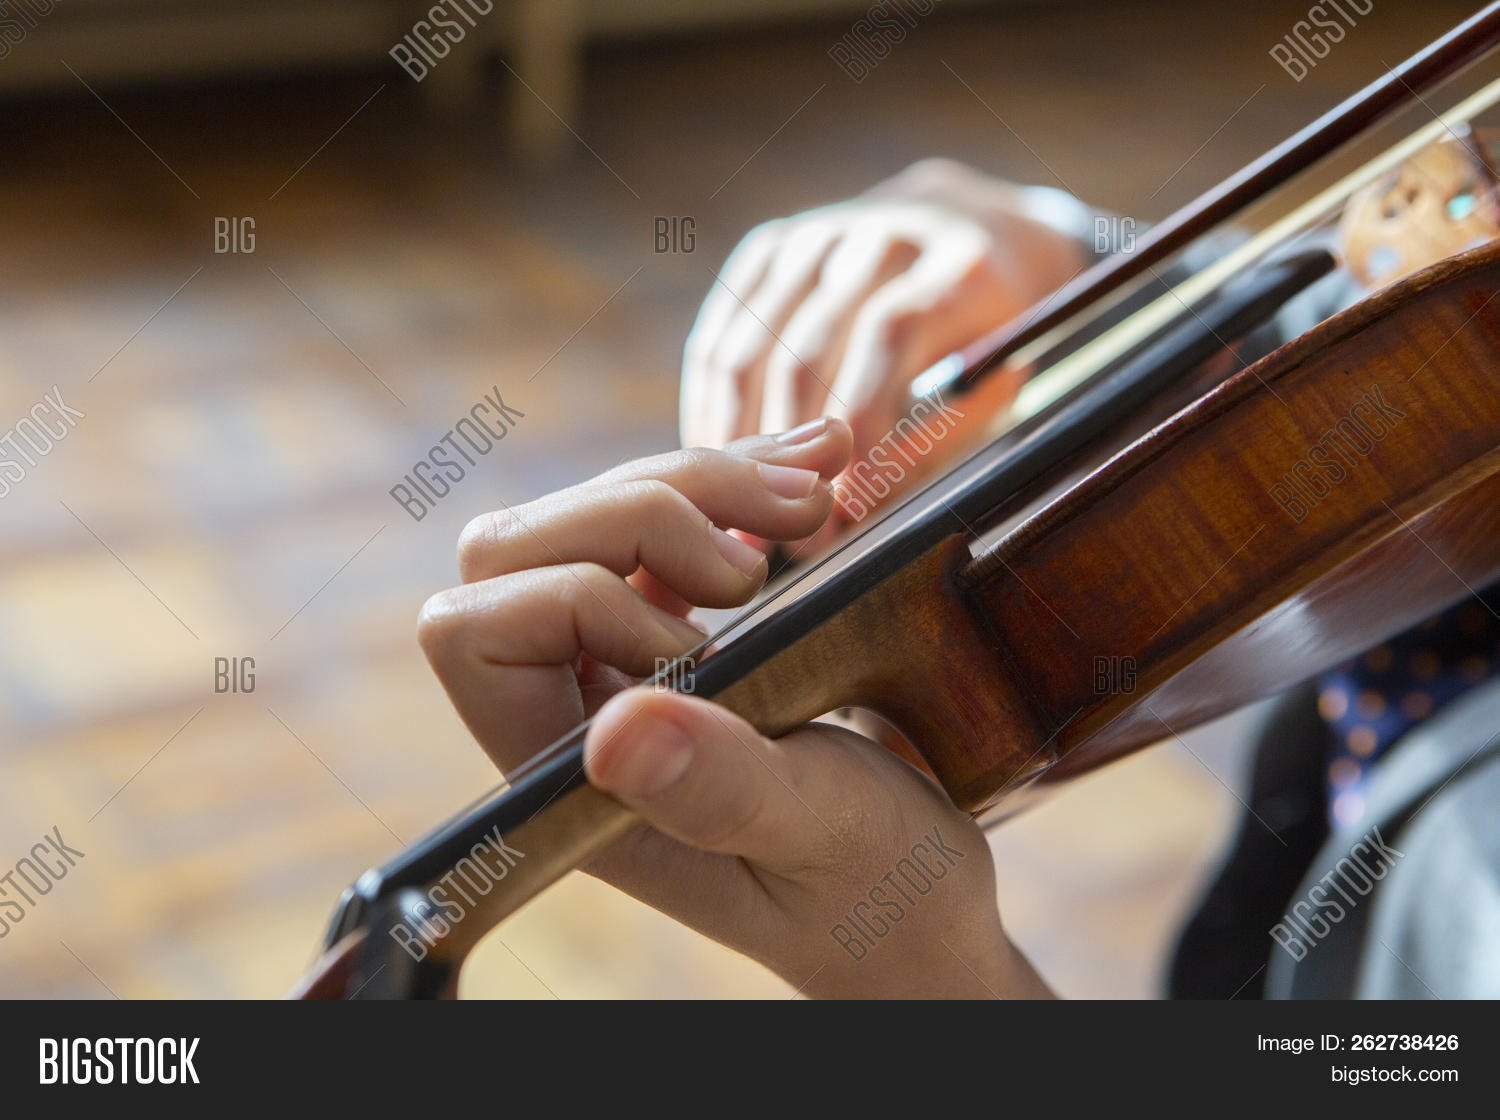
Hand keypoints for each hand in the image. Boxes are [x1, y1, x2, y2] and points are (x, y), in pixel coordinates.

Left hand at [418, 419, 1051, 997]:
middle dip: (651, 506)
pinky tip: (817, 477)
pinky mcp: (674, 626)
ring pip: (589, 510)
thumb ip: (722, 790)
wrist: (913, 892)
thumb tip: (612, 732)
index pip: (475, 633)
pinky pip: (664, 515)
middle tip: (780, 538)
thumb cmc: (866, 891)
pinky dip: (738, 480)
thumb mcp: (818, 836)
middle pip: (520, 545)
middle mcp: (568, 712)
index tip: (711, 642)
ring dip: (705, 482)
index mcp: (563, 779)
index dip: (583, 597)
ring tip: (815, 501)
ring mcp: (616, 662)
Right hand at [681, 159, 1090, 543]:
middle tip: (785, 537)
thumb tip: (848, 504)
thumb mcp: (992, 389)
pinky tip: (714, 461)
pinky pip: (720, 335)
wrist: (964, 233)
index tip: (844, 506)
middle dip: (789, 456)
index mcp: (958, 263)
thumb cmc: (984, 339)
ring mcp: (817, 236)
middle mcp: (881, 237)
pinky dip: (709, 405)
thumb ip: (934, 441)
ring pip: (749, 347)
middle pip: (806, 350)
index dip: (861, 425)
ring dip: (738, 441)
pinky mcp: (768, 250)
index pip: (890, 335)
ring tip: (737, 514)